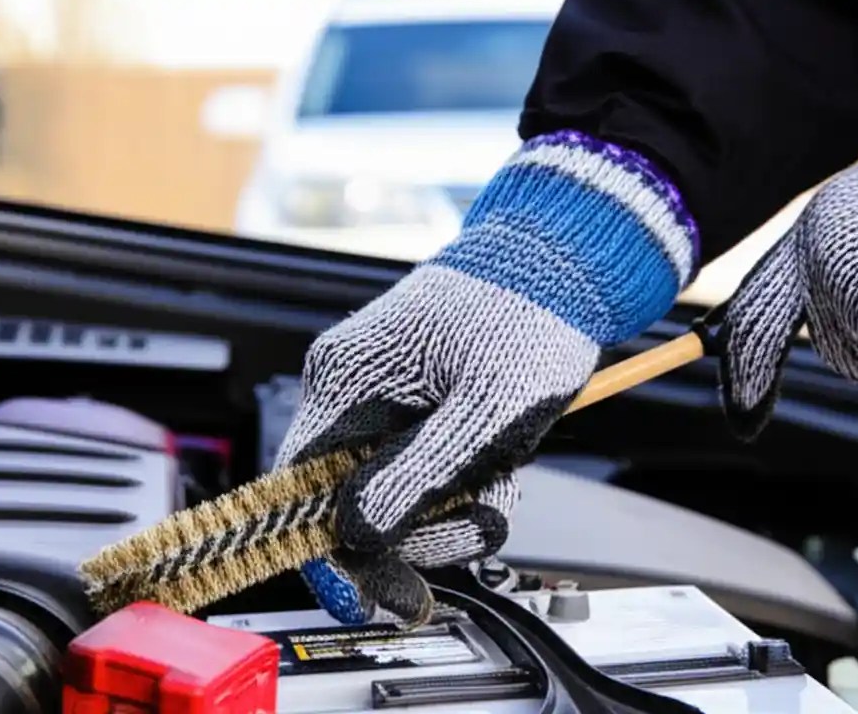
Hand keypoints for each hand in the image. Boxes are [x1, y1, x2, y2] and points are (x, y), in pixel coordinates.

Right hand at [275, 130, 698, 623]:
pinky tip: (500, 460)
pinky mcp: (411, 404)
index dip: (333, 551)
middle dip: (422, 524)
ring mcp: (378, 395)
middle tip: (480, 514)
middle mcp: (348, 388)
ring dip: (452, 503)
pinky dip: (462, 479)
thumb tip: (355, 537)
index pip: (298, 488)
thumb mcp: (484, 412)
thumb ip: (417, 477)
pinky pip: (419, 466)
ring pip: (393, 490)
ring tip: (504, 474)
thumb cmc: (526, 318)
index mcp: (345, 381)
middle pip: (352, 499)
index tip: (380, 595)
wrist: (560, 262)